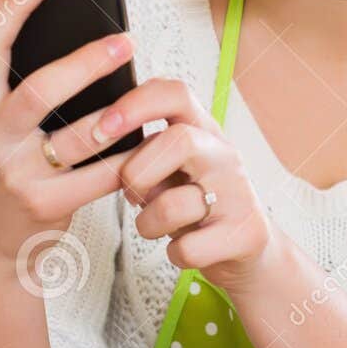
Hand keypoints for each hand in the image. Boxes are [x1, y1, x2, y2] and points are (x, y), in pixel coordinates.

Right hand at [0, 0, 136, 274]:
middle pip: (39, 89)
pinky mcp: (46, 205)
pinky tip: (152, 140)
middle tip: (123, 40)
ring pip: (80, 134)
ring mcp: (16, 175)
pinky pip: (102, 174)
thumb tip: (72, 32)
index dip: (14, 3)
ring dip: (121, 112)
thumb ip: (17, 87)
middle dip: (85, 61)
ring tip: (149, 92)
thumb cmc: (4, 170)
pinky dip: (131, 156)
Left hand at [103, 78, 278, 293]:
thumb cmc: (197, 204)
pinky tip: (184, 247)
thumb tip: (97, 139)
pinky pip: (187, 248)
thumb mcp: (173, 168)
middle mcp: (225, 155)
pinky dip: (174, 253)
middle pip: (178, 141)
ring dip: (148, 223)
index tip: (103, 129)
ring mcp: (239, 194)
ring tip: (156, 226)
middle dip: (137, 173)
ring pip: (173, 205)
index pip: (175, 94)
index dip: (135, 105)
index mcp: (204, 131)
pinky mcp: (245, 234)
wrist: (249, 249)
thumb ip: (146, 151)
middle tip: (131, 194)